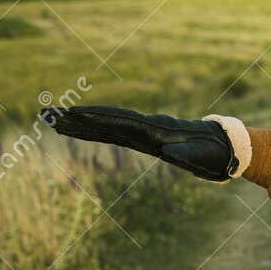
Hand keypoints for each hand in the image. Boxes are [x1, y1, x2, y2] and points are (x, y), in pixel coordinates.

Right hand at [41, 104, 240, 181]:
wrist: (223, 147)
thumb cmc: (214, 153)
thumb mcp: (203, 157)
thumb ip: (187, 154)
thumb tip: (170, 153)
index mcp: (155, 130)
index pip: (121, 121)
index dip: (97, 117)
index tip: (74, 112)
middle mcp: (144, 128)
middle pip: (105, 120)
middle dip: (76, 118)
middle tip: (47, 113)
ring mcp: (141, 133)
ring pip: (104, 126)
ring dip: (78, 124)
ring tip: (51, 120)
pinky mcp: (142, 139)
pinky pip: (112, 134)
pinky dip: (92, 131)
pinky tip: (76, 130)